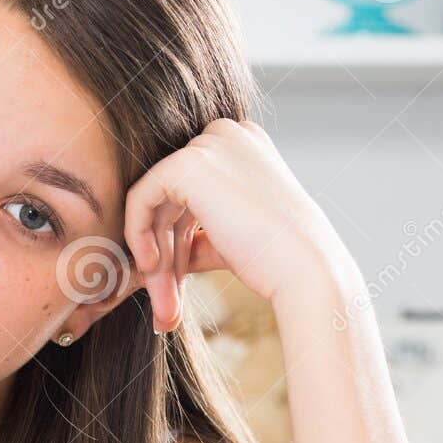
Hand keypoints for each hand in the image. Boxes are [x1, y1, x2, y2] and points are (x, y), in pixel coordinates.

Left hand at [122, 118, 354, 331]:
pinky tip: (151, 267)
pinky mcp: (188, 163)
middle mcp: (227, 135)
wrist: (304, 270)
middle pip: (173, 200)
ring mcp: (209, 144)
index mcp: (243, 146)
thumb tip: (147, 259)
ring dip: (157, 260)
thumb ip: (193, 236)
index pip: (192, 193)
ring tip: (164, 307)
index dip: (178, 242)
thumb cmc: (277, 261)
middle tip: (165, 307)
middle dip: (166, 257)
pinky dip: (137, 234)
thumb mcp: (228, 240)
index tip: (174, 285)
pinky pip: (141, 197)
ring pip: (157, 205)